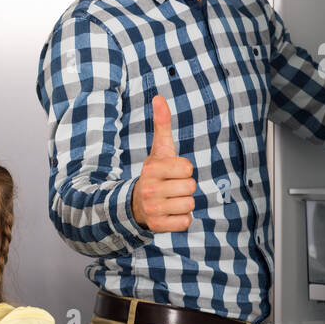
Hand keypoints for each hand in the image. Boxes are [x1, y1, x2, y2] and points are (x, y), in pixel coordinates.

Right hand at [130, 95, 196, 231]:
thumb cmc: (154, 174)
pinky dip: (181, 219)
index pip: (187, 168)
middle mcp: (149, 189)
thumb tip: (159, 97)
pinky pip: (185, 222)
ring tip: (170, 201)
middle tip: (171, 188)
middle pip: (190, 187)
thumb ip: (162, 124)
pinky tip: (170, 213)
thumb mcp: (159, 150)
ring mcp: (152, 208)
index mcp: (152, 169)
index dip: (184, 170)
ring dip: (184, 204)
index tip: (172, 172)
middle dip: (185, 188)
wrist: (134, 204)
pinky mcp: (157, 226)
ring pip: (189, 205)